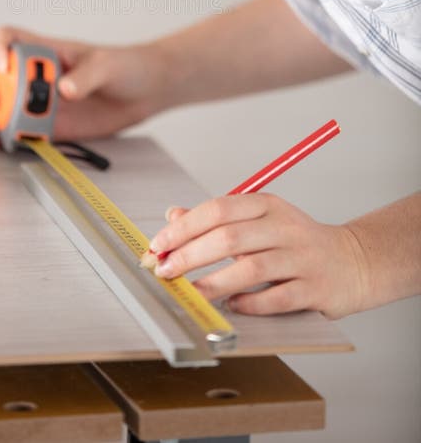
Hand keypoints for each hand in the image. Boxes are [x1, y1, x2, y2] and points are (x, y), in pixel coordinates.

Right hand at [0, 25, 165, 147]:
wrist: (145, 92)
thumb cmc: (125, 67)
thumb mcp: (107, 65)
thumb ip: (85, 76)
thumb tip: (64, 90)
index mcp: (45, 51)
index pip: (8, 39)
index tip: (3, 64)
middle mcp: (34, 76)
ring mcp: (39, 102)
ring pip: (0, 108)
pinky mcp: (48, 127)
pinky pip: (20, 133)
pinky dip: (6, 140)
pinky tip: (4, 144)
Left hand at [148, 194, 365, 318]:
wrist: (353, 261)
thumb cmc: (295, 242)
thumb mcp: (259, 220)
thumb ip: (216, 220)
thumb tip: (172, 216)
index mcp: (267, 205)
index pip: (218, 209)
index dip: (184, 228)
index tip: (158, 246)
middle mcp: (284, 227)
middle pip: (230, 238)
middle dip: (190, 256)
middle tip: (165, 272)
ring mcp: (302, 258)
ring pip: (251, 268)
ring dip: (214, 283)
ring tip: (191, 293)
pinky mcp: (315, 288)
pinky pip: (277, 298)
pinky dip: (251, 302)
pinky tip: (233, 305)